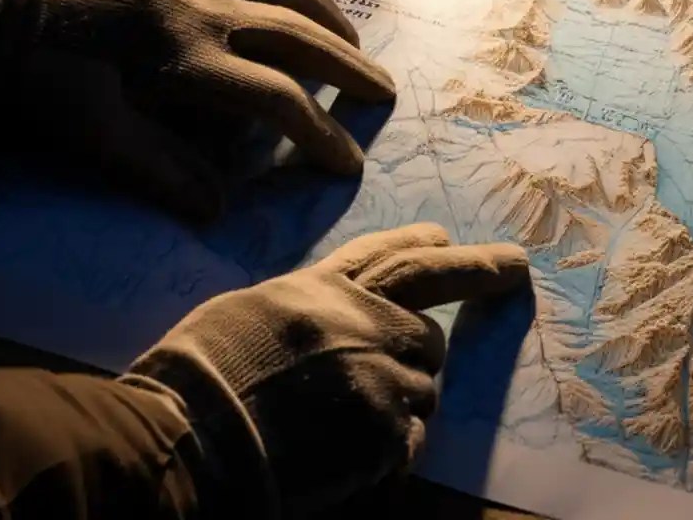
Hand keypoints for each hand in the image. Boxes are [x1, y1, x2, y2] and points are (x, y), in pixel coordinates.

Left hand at [0, 0, 393, 219]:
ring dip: (329, 19)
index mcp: (186, 57)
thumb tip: (219, 211)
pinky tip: (290, 2)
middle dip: (350, 70)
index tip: (347, 163)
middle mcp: (206, 4)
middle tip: (384, 94)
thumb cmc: (47, 77)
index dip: (320, 136)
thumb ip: (161, 172)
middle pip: (302, 37)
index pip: (278, 100)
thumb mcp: (94, 134)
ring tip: (354, 46)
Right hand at [124, 224, 529, 517]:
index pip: (380, 257)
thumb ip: (298, 314)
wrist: (189, 433)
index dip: (416, 242)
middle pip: (427, 315)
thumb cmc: (196, 380)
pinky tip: (352, 456)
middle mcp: (360, 320)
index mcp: (316, 292)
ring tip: (343, 422)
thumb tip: (325, 323)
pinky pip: (411, 436)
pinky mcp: (386, 427)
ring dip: (402, 399)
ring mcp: (379, 372)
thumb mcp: (243, 318)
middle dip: (453, 306)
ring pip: (425, 383)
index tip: (447, 235)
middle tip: (503, 277)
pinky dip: (390, 448)